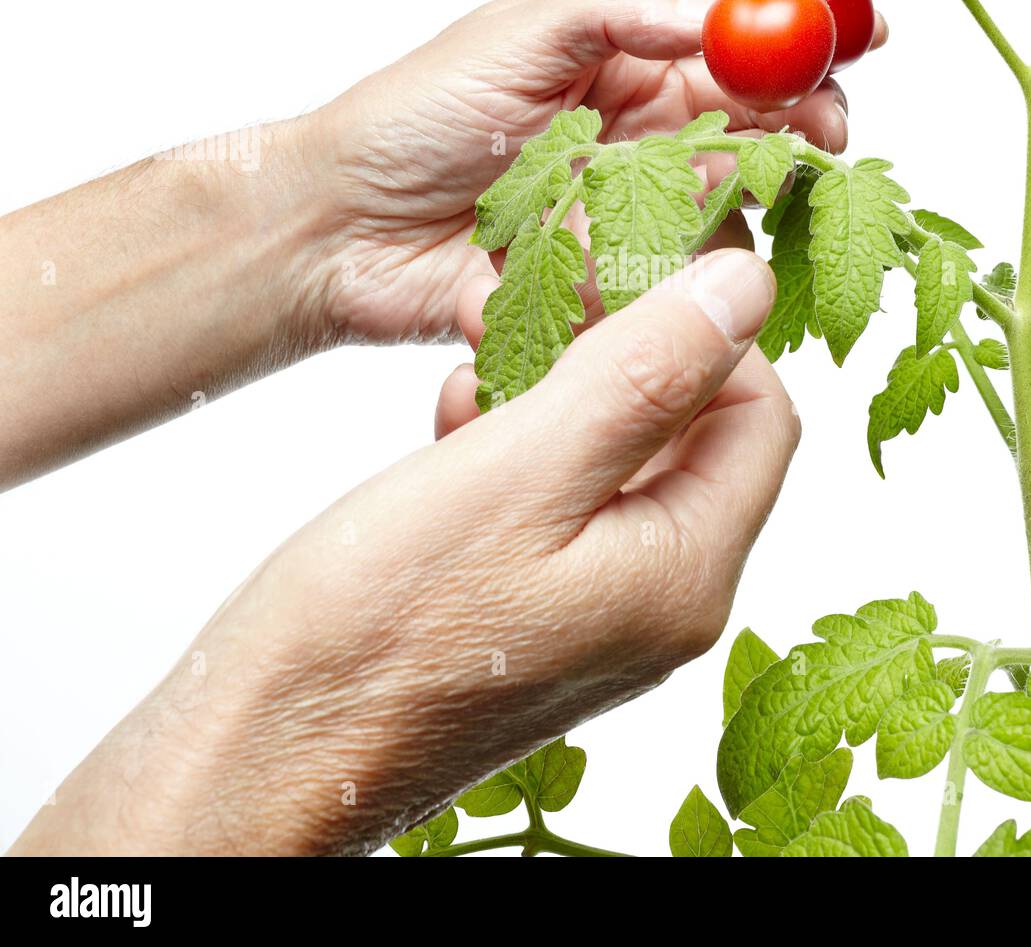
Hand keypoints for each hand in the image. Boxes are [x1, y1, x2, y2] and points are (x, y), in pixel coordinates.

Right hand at [12, 250, 798, 855]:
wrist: (263, 753)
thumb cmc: (374, 629)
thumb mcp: (521, 471)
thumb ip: (642, 376)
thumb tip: (745, 287)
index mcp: (685, 575)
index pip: (761, 417)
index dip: (708, 333)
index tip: (624, 282)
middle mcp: (662, 605)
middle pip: (693, 438)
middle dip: (619, 361)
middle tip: (538, 314)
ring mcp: (601, 616)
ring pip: (619, 465)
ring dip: (557, 400)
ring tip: (477, 378)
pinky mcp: (538, 616)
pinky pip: (562, 507)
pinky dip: (520, 451)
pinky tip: (454, 429)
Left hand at [307, 0, 883, 344]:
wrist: (343, 229)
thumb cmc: (415, 116)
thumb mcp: (515, 33)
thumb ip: (616, 6)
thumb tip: (718, 14)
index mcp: (625, 46)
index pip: (738, 24)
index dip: (803, 26)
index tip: (858, 36)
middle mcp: (644, 120)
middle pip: (760, 111)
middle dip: (800, 116)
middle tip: (821, 129)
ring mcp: (637, 198)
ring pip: (731, 191)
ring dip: (734, 188)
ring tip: (710, 188)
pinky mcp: (620, 270)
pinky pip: (677, 265)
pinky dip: (666, 255)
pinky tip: (622, 251)